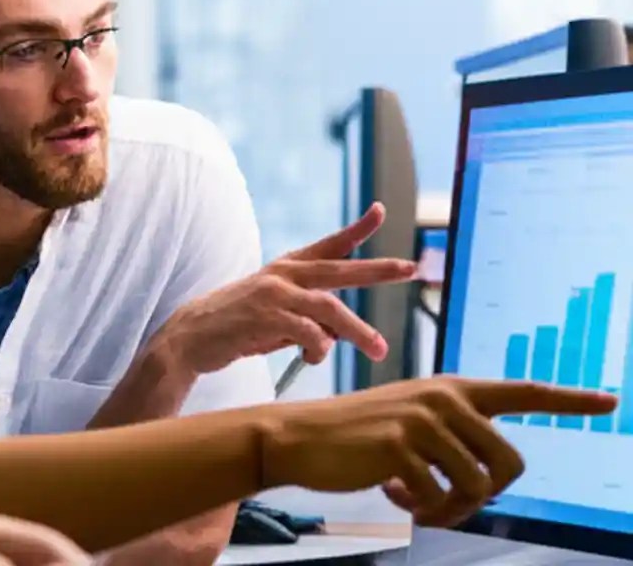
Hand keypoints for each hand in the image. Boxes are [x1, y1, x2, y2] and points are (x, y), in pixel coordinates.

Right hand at [150, 202, 413, 373]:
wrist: (191, 336)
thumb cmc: (236, 325)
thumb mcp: (274, 312)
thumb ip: (307, 316)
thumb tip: (336, 336)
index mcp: (285, 268)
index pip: (327, 245)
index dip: (355, 229)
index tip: (380, 211)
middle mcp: (282, 275)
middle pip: (339, 269)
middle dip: (377, 270)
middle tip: (410, 268)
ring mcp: (274, 294)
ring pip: (330, 309)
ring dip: (358, 331)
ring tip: (379, 349)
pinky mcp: (266, 317)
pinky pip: (309, 334)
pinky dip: (318, 349)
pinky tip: (311, 358)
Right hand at [259, 376, 617, 526]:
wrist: (298, 437)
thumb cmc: (356, 435)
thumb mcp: (410, 420)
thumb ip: (454, 433)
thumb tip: (492, 475)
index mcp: (451, 389)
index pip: (522, 391)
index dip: (570, 399)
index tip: (611, 400)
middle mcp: (444, 398)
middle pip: (510, 463)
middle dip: (485, 495)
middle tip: (447, 499)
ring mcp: (422, 421)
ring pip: (478, 487)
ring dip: (450, 508)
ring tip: (416, 499)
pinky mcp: (400, 447)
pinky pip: (439, 500)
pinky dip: (422, 511)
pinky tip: (393, 494)